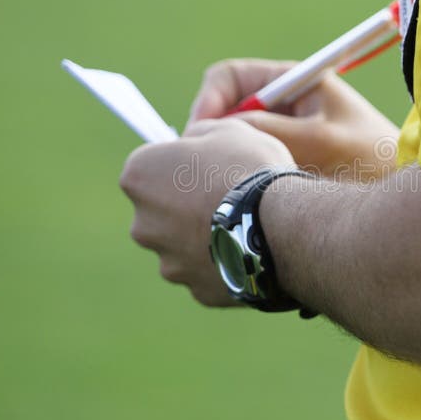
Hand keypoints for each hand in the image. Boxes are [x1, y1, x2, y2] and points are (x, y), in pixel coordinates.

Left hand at [119, 119, 294, 305]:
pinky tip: (250, 250)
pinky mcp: (196, 290)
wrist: (281, 225)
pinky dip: (224, 262)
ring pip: (183, 246)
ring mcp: (168, 261)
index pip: (149, 166)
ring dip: (204, 236)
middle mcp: (142, 224)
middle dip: (186, 205)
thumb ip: (199, 134)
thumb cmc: (250, 169)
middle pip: (161, 210)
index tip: (206, 164)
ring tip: (244, 226)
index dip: (179, 162)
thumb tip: (192, 143)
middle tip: (226, 196)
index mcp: (139, 177)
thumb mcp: (226, 129)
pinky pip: (208, 272)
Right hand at [187, 59, 400, 178]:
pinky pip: (249, 170)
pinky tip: (255, 206)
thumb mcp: (316, 142)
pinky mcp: (286, 167)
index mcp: (294, 82)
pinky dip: (245, 184)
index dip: (208, 104)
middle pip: (226, 114)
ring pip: (235, 146)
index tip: (198, 137)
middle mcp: (285, 106)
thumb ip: (264, 130)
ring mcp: (284, 136)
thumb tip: (208, 132)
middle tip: (209, 173)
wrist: (407, 195)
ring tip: (239, 192)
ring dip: (229, 165)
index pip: (229, 79)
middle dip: (214, 139)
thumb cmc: (372, 161)